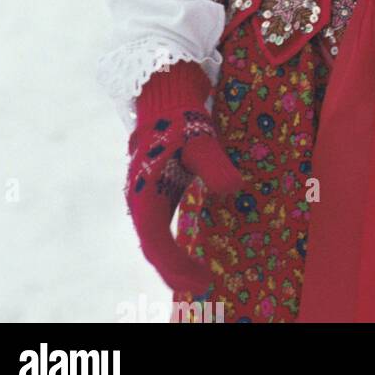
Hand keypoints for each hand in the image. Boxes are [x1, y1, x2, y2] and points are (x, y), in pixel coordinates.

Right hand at [125, 61, 242, 292]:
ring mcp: (147, 193)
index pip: (158, 243)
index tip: (202, 280)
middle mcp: (141, 199)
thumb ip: (215, 165)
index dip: (178, 267)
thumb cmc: (180, 114)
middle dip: (177, 270)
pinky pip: (164, 223)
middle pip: (156, 246)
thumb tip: (233, 189)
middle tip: (206, 285)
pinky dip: (176, 241)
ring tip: (200, 275)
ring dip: (176, 258)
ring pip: (158, 237)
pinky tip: (192, 246)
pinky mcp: (157, 186)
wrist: (166, 89)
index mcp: (144, 194)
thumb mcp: (200, 139)